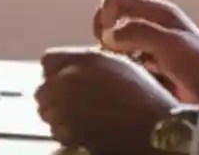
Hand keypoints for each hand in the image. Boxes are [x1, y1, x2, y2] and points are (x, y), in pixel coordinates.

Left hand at [35, 47, 176, 153]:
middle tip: (79, 106)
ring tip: (88, 121)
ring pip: (48, 115)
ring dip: (60, 118)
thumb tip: (71, 67)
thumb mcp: (121, 66)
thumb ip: (90, 61)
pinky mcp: (67, 136)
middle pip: (42, 91)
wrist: (156, 131)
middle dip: (55, 98)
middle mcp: (68, 82)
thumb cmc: (146, 100)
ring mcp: (65, 111)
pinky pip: (57, 135)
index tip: (67, 81)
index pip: (48, 61)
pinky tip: (89, 134)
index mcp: (83, 60)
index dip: (58, 72)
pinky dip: (67, 137)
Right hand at [94, 0, 198, 105]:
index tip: (111, 42)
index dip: (104, 17)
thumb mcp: (170, 44)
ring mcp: (152, 46)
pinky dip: (123, 70)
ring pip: (116, 43)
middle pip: (111, 20)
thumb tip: (108, 36)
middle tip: (114, 59)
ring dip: (112, 57)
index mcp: (156, 12)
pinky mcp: (154, 67)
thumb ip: (138, 33)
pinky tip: (134, 83)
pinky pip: (126, 63)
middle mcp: (152, 26)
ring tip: (125, 73)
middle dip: (104, 38)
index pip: (114, 0)